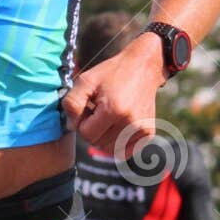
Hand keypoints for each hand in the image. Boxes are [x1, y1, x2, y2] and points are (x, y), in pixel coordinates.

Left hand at [62, 32, 164, 154]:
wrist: (142, 67)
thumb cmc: (112, 73)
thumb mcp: (86, 81)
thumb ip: (72, 103)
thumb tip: (71, 126)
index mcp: (114, 109)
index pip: (86, 134)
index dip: (82, 122)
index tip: (89, 108)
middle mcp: (131, 122)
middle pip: (97, 143)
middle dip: (93, 129)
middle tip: (99, 111)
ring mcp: (142, 130)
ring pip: (109, 149)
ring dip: (104, 136)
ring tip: (108, 117)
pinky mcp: (148, 133)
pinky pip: (124, 151)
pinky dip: (117, 143)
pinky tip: (117, 126)